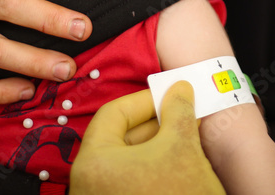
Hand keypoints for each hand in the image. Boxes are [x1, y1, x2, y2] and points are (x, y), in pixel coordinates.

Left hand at [71, 82, 274, 193]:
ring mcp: (103, 192)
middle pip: (120, 134)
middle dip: (155, 121)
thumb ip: (178, 110)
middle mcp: (89, 179)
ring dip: (157, 141)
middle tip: (180, 112)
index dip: (146, 99)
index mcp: (95, 161)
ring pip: (128, 156)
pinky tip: (177, 157)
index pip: (114, 112)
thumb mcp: (182, 145)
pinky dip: (153, 161)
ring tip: (185, 134)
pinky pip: (131, 174)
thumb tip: (179, 89)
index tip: (169, 95)